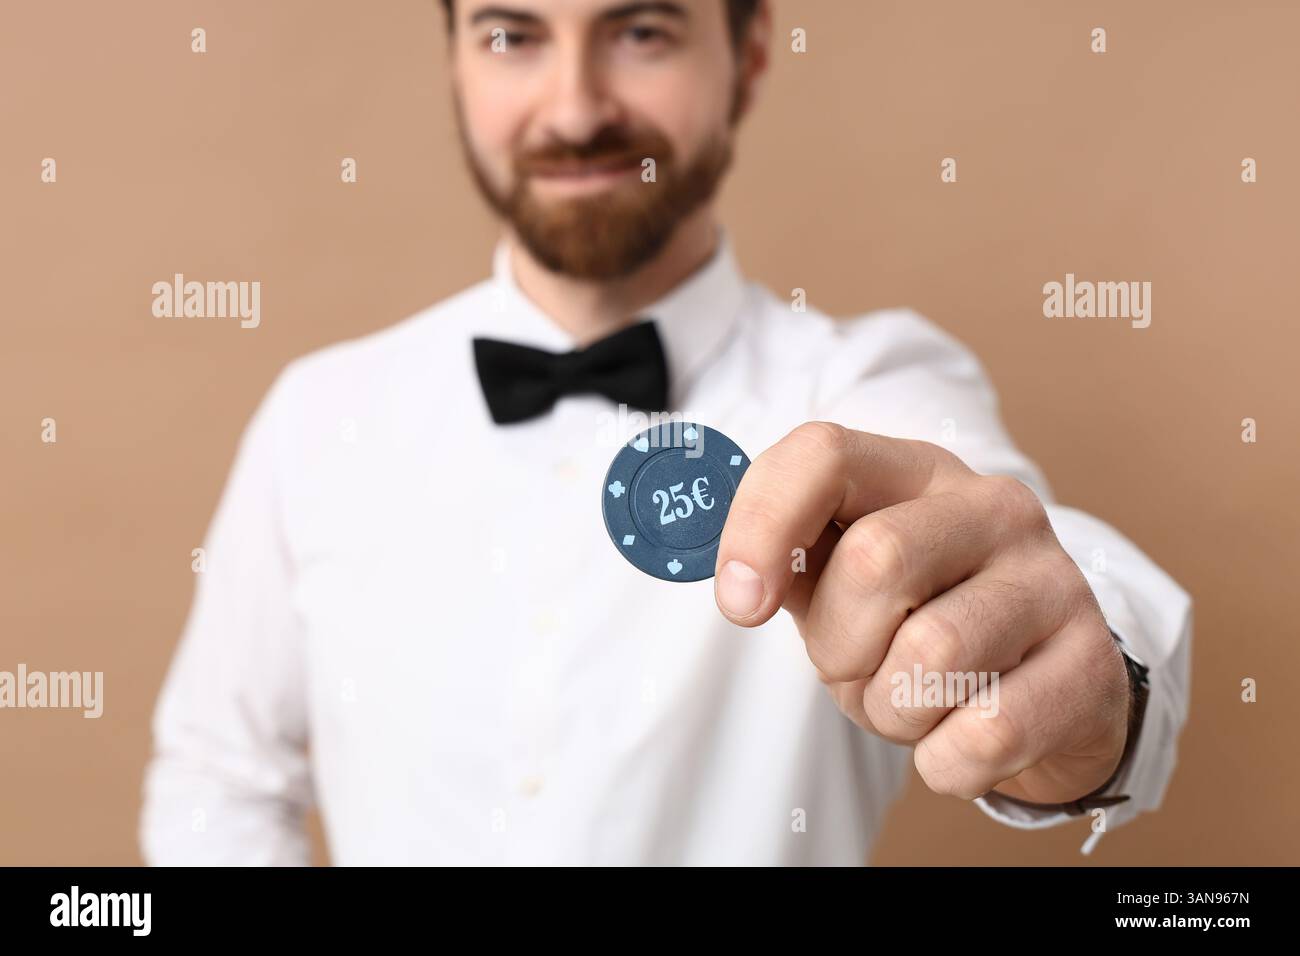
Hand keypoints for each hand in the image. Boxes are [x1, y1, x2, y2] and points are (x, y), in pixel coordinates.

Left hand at [714, 422, 1131, 804]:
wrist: (1046, 690)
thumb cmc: (923, 624)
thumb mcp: (845, 581)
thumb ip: (789, 561)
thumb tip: (738, 583)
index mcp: (916, 473)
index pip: (822, 454)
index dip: (761, 526)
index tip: (738, 602)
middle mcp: (994, 507)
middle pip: (875, 561)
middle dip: (839, 645)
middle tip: (856, 667)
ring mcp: (1053, 580)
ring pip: (929, 658)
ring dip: (892, 711)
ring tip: (910, 703)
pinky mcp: (1092, 662)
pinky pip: (982, 736)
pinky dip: (944, 762)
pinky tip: (959, 738)